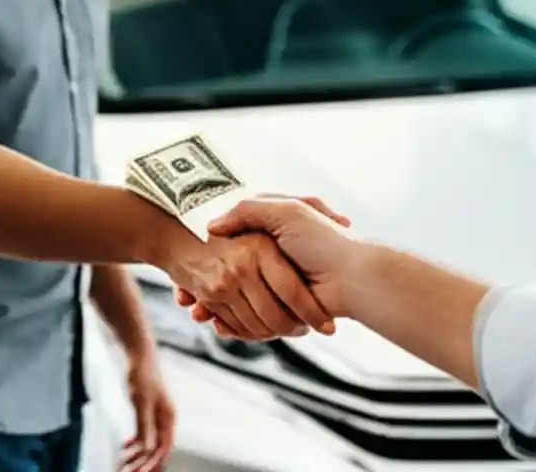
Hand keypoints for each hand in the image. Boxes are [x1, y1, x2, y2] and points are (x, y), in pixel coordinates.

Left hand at [120, 352, 175, 471]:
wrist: (140, 357)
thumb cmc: (143, 375)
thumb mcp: (142, 402)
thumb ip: (145, 425)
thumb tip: (147, 447)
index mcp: (168, 417)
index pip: (163, 448)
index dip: (152, 463)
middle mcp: (166, 419)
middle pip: (157, 448)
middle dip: (143, 462)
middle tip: (128, 471)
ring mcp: (157, 416)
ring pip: (150, 442)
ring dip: (137, 454)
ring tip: (124, 463)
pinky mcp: (149, 412)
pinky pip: (144, 433)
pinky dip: (136, 442)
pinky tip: (126, 447)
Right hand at [179, 197, 358, 336]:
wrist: (351, 276)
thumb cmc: (321, 240)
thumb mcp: (284, 212)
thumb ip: (248, 211)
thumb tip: (212, 226)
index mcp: (269, 239)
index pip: (231, 247)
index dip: (211, 254)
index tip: (190, 260)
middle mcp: (270, 264)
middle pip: (229, 277)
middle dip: (207, 286)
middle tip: (185, 293)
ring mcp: (274, 289)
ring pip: (234, 301)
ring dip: (214, 307)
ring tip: (195, 308)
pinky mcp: (281, 311)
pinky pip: (250, 319)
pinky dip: (232, 324)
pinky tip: (216, 321)